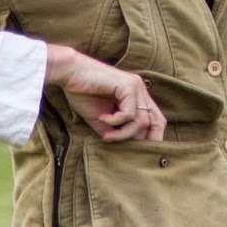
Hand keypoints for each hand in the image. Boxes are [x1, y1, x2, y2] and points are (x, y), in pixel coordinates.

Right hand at [44, 44, 165, 142]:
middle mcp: (141, 91)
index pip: (156, 120)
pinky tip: (102, 118)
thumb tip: (124, 148)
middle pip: (157, 121)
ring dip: (123, 133)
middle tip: (124, 147)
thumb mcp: (102, 119)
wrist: (70, 73)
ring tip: (107, 134)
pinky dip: (115, 121)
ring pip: (141, 121)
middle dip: (143, 139)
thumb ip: (114, 131)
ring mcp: (136, 87)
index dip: (153, 137)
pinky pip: (129, 113)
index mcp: (137, 97)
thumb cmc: (83, 93)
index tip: (139, 153)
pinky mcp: (128, 85)